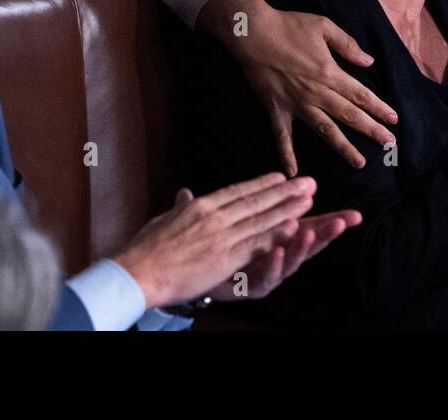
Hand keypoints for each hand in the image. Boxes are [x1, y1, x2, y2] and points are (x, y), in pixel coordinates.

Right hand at [113, 173, 315, 307]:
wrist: (139, 270)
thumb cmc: (145, 248)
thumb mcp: (163, 219)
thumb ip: (180, 207)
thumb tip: (184, 193)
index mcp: (200, 206)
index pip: (237, 191)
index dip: (262, 184)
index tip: (280, 177)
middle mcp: (215, 216)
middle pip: (256, 201)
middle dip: (285, 192)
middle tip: (307, 183)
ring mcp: (222, 236)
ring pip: (262, 219)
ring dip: (288, 208)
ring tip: (308, 199)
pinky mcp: (225, 257)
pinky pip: (257, 243)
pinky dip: (277, 233)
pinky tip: (294, 227)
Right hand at [199, 0, 397, 176]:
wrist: (252, 33)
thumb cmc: (289, 26)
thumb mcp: (324, 27)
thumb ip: (348, 45)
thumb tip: (369, 61)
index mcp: (330, 73)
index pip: (361, 95)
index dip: (379, 108)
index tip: (393, 120)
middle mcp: (317, 93)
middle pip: (349, 116)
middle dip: (371, 130)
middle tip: (389, 144)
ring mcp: (296, 104)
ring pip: (325, 130)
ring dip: (343, 147)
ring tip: (359, 162)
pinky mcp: (277, 110)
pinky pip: (283, 137)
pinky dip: (287, 155)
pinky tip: (293, 173)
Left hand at [207, 209, 361, 300]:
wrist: (196, 273)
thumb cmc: (219, 244)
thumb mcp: (238, 216)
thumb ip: (252, 200)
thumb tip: (278, 175)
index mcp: (279, 238)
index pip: (310, 227)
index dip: (330, 221)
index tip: (354, 215)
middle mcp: (278, 257)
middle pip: (307, 244)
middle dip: (326, 233)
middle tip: (344, 221)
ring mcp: (266, 273)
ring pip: (290, 262)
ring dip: (301, 246)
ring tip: (310, 232)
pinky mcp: (250, 287)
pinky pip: (264, 278)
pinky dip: (272, 265)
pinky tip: (277, 252)